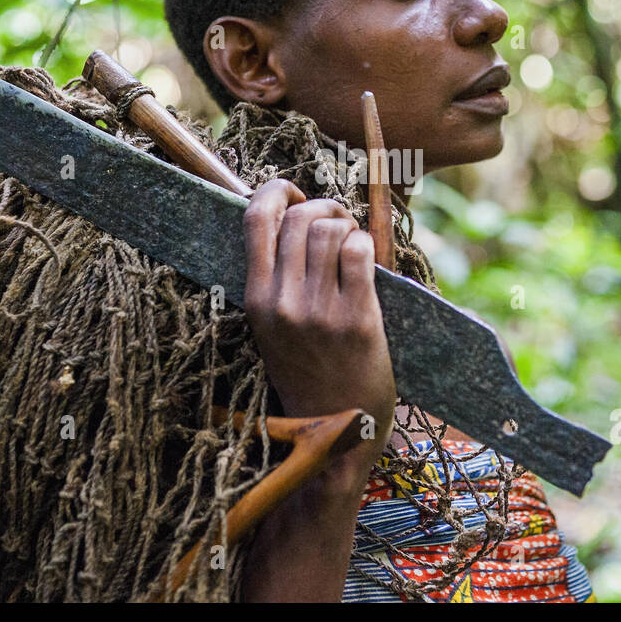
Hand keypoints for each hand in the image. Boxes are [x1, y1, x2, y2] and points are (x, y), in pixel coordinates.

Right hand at [243, 179, 396, 449]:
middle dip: (323, 206)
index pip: (255, 219)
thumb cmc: (308, 374)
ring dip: (347, 225)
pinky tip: (365, 261)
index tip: (292, 192)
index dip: (275, 190)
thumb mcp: (272, 329)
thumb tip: (291, 220)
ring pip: (330, 229)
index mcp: (255, 301)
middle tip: (337, 222)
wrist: (335, 431)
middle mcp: (283, 303)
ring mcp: (320, 311)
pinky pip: (359, 252)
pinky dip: (364, 245)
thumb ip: (275, 281)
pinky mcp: (357, 319)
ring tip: (352, 242)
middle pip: (299, 217)